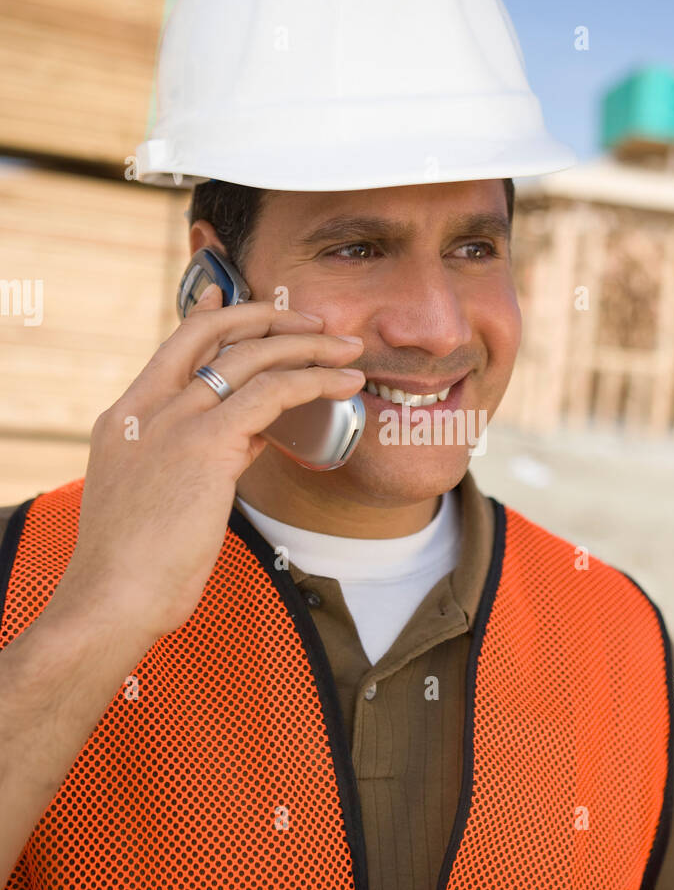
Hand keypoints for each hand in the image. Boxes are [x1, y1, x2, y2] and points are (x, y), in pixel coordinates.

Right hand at [52, 283, 365, 641]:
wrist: (112, 597)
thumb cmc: (136, 567)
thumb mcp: (160, 499)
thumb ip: (201, 458)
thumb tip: (249, 440)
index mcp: (126, 418)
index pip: (172, 346)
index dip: (207, 314)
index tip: (227, 293)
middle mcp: (146, 408)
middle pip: (213, 334)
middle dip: (269, 317)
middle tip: (311, 321)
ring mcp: (174, 421)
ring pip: (251, 357)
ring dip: (307, 346)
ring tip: (345, 349)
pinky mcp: (206, 444)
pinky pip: (272, 393)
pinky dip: (314, 381)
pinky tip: (343, 384)